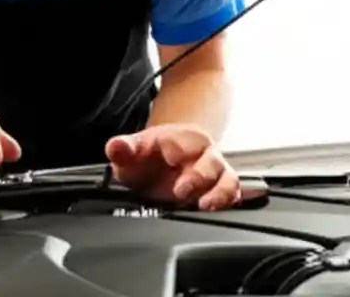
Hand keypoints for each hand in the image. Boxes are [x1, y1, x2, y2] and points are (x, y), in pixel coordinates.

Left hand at [105, 123, 239, 210]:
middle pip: (212, 163)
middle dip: (200, 178)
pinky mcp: (221, 189)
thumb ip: (122, 149)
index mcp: (182, 139)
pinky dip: (228, 202)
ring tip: (206, 206)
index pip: (187, 144)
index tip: (173, 171)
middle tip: (181, 192)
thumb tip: (115, 146)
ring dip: (220, 193)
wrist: (161, 163)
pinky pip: (233, 194)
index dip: (182, 157)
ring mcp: (215, 172)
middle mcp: (204, 154)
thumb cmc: (148, 156)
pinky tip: (218, 211)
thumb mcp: (131, 152)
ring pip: (228, 179)